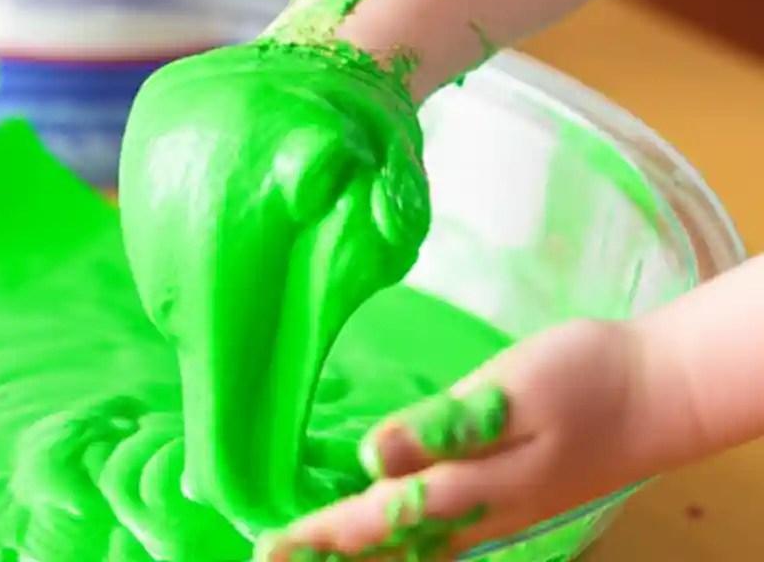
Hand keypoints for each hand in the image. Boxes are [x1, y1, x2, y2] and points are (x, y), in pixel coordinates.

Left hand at [265, 318, 647, 559]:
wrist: (657, 393)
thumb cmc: (583, 379)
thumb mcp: (511, 392)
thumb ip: (442, 429)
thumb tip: (372, 460)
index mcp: (469, 487)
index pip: (375, 520)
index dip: (319, 536)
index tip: (267, 549)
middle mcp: (476, 514)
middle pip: (389, 550)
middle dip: (329, 556)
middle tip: (273, 558)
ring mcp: (495, 513)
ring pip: (413, 550)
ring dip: (360, 554)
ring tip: (312, 554)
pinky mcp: (509, 501)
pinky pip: (439, 537)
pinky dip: (399, 542)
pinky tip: (384, 534)